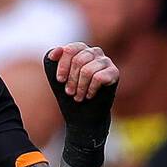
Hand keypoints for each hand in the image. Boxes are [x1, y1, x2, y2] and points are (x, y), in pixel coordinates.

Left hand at [44, 42, 117, 166]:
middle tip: (69, 93)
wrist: (83, 117)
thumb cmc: (70, 96)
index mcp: (81, 50)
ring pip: (88, 70)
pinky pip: (99, 78)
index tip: (60, 81)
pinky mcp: (114, 73)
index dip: (63, 66)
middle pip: (79, 60)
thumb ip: (52, 62)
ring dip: (80, 87)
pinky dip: (91, 90)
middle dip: (71, 80)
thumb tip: (56, 50)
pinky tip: (90, 96)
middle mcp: (95, 52)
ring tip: (78, 97)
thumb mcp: (56, 78)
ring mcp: (106, 62)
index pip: (70, 49)